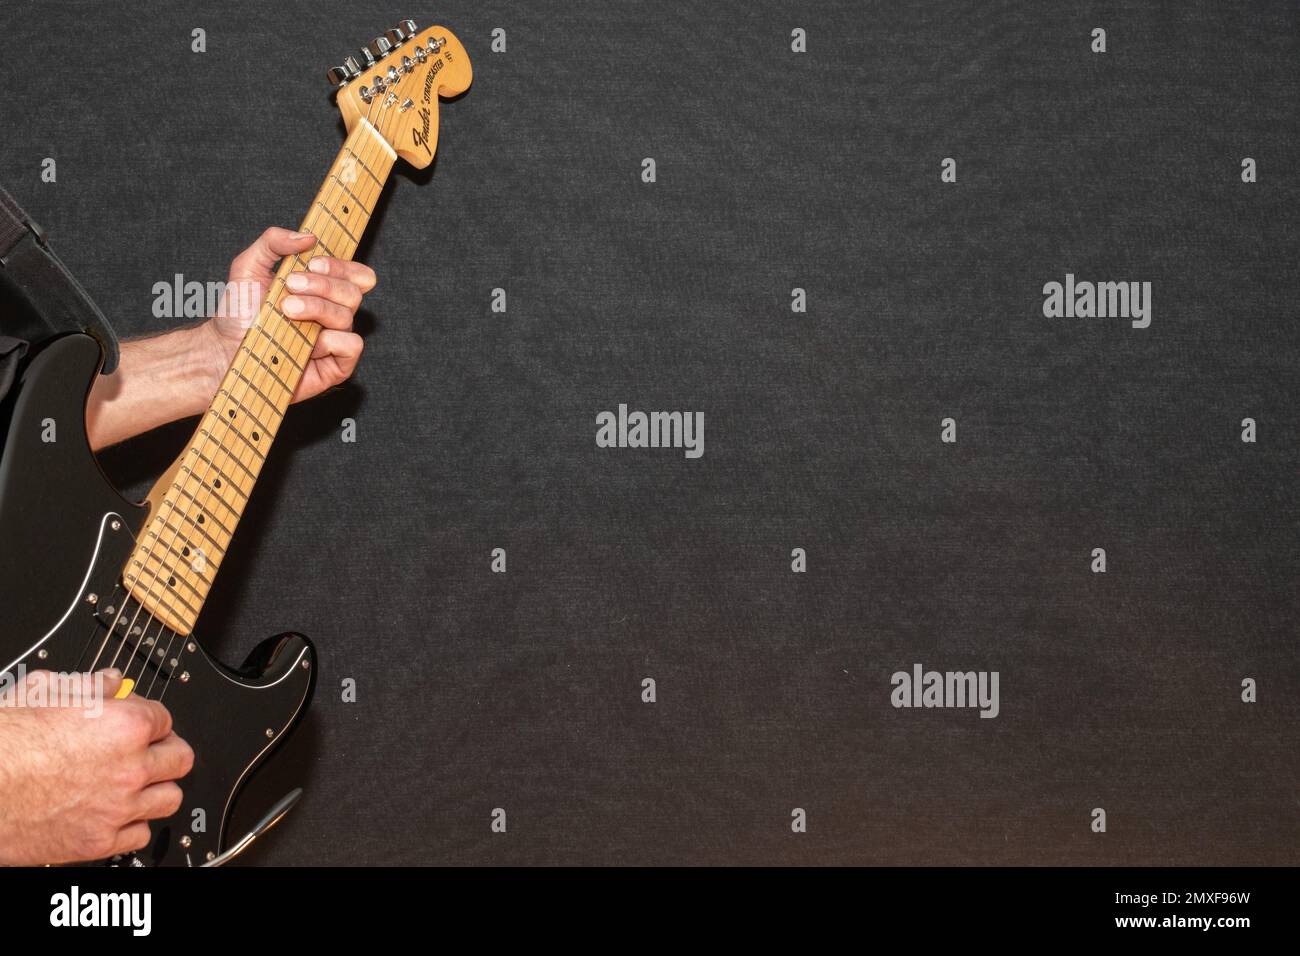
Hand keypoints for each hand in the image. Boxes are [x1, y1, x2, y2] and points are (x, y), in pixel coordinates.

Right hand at [0, 669, 194, 864]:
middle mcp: (130, 767)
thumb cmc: (2, 743)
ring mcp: (117, 807)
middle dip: (165, 750)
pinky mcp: (99, 842)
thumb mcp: (41, 693)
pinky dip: (132, 824)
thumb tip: (109, 681)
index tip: (142, 724)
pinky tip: (115, 813)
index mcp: (124, 725)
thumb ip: (87, 685)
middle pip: (180, 758)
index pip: (165, 718)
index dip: (150, 719)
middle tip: (149, 751)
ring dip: (156, 788)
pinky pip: (140, 834)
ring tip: (137, 783)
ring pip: (169, 798)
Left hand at [200, 227, 375, 402]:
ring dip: (317, 308)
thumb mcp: (248, 267)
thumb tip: (308, 237)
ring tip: (286, 310)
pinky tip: (308, 342)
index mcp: (321, 290)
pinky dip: (334, 339)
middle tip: (291, 286)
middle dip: (323, 284)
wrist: (224, 350)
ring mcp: (334, 339)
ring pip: (348, 315)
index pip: (355, 274)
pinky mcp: (334, 366)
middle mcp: (332, 313)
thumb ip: (273, 242)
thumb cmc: (239, 313)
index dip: (342, 266)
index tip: (313, 264)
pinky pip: (353, 346)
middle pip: (353, 291)